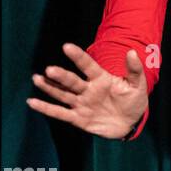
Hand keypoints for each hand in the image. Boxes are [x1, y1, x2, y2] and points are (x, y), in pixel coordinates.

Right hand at [26, 42, 149, 139]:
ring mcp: (81, 104)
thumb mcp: (138, 85)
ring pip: (62, 94)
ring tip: (37, 78)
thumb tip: (132, 52)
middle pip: (72, 82)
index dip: (78, 57)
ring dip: (49, 87)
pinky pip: (60, 113)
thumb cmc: (133, 100)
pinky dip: (46, 108)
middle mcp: (88, 89)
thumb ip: (134, 70)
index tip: (66, 46)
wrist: (130, 123)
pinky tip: (32, 101)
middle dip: (61, 76)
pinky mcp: (78, 118)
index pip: (88, 66)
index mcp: (101, 79)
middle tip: (50, 69)